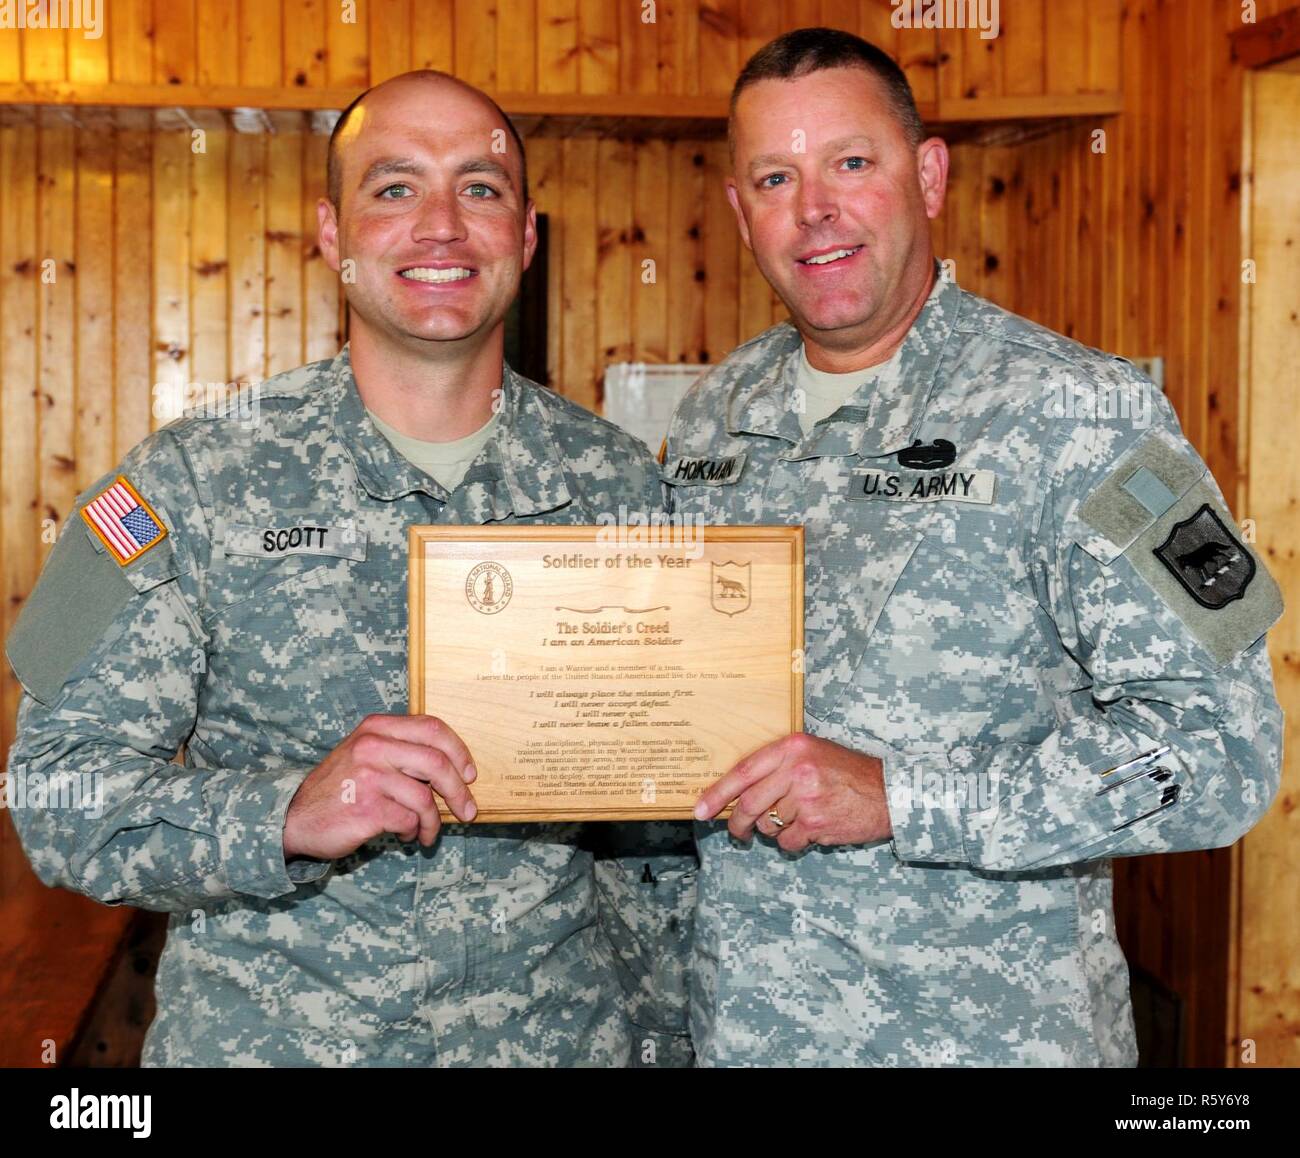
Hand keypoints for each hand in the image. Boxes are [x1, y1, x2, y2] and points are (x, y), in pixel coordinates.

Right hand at [283, 714, 477, 860]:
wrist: (295, 817)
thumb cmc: (340, 787)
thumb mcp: (366, 754)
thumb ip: (403, 751)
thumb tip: (455, 769)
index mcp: (377, 727)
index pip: (433, 728)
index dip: (459, 751)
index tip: (470, 774)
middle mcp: (373, 746)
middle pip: (436, 761)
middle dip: (459, 791)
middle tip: (468, 810)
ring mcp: (369, 776)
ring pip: (425, 797)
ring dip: (435, 821)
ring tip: (429, 833)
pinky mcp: (367, 807)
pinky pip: (409, 820)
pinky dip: (416, 831)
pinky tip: (408, 836)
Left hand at [693, 733, 891, 852]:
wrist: (888, 792)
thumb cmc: (846, 773)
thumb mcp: (812, 754)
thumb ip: (778, 767)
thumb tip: (738, 793)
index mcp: (792, 747)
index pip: (743, 771)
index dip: (717, 793)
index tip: (700, 809)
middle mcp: (797, 769)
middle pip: (749, 803)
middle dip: (737, 823)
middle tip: (737, 832)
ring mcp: (806, 797)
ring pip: (768, 825)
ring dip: (773, 830)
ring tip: (796, 820)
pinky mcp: (816, 823)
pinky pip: (787, 841)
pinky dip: (792, 842)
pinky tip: (810, 830)